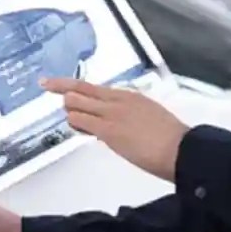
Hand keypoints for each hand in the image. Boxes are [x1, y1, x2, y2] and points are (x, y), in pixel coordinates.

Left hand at [41, 76, 189, 181]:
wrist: (180, 149)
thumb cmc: (170, 139)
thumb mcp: (146, 119)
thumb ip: (124, 120)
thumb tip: (103, 128)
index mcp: (128, 96)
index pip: (91, 87)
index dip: (68, 84)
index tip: (51, 83)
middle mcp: (118, 100)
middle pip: (79, 90)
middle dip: (63, 95)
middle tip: (50, 93)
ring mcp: (112, 113)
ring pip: (76, 103)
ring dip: (70, 113)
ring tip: (75, 122)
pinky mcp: (109, 130)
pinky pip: (82, 121)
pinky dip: (75, 123)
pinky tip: (76, 126)